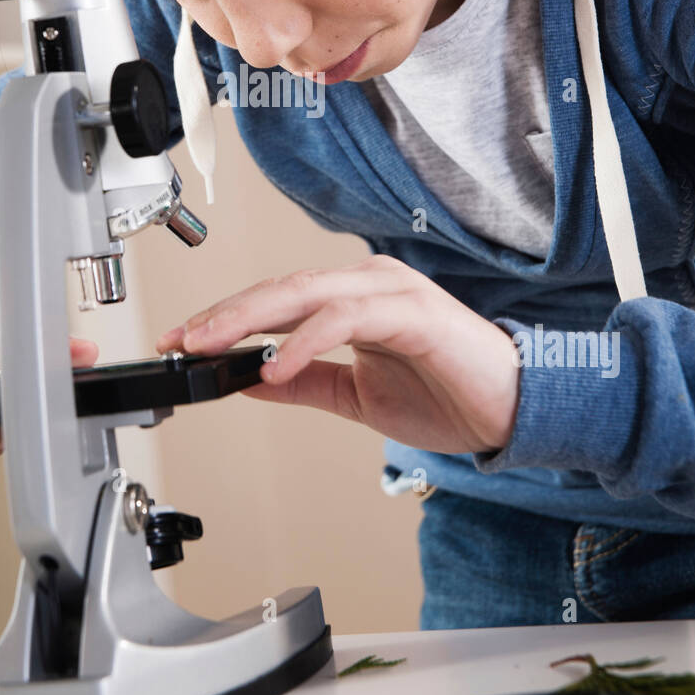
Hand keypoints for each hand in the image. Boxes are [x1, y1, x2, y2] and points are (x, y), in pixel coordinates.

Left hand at [155, 254, 520, 453]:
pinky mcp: (413, 311)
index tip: (181, 343)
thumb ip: (307, 381)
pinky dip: (305, 341)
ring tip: (210, 347)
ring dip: (251, 319)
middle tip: (180, 340)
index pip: (276, 300)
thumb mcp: (357, 396)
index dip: (225, 320)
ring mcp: (391, 291)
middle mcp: (368, 283)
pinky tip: (275, 366)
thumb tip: (246, 378)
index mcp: (353, 299)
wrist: (514, 411)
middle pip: (280, 288)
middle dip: (223, 315)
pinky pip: (346, 319)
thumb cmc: (448, 395)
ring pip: (305, 292)